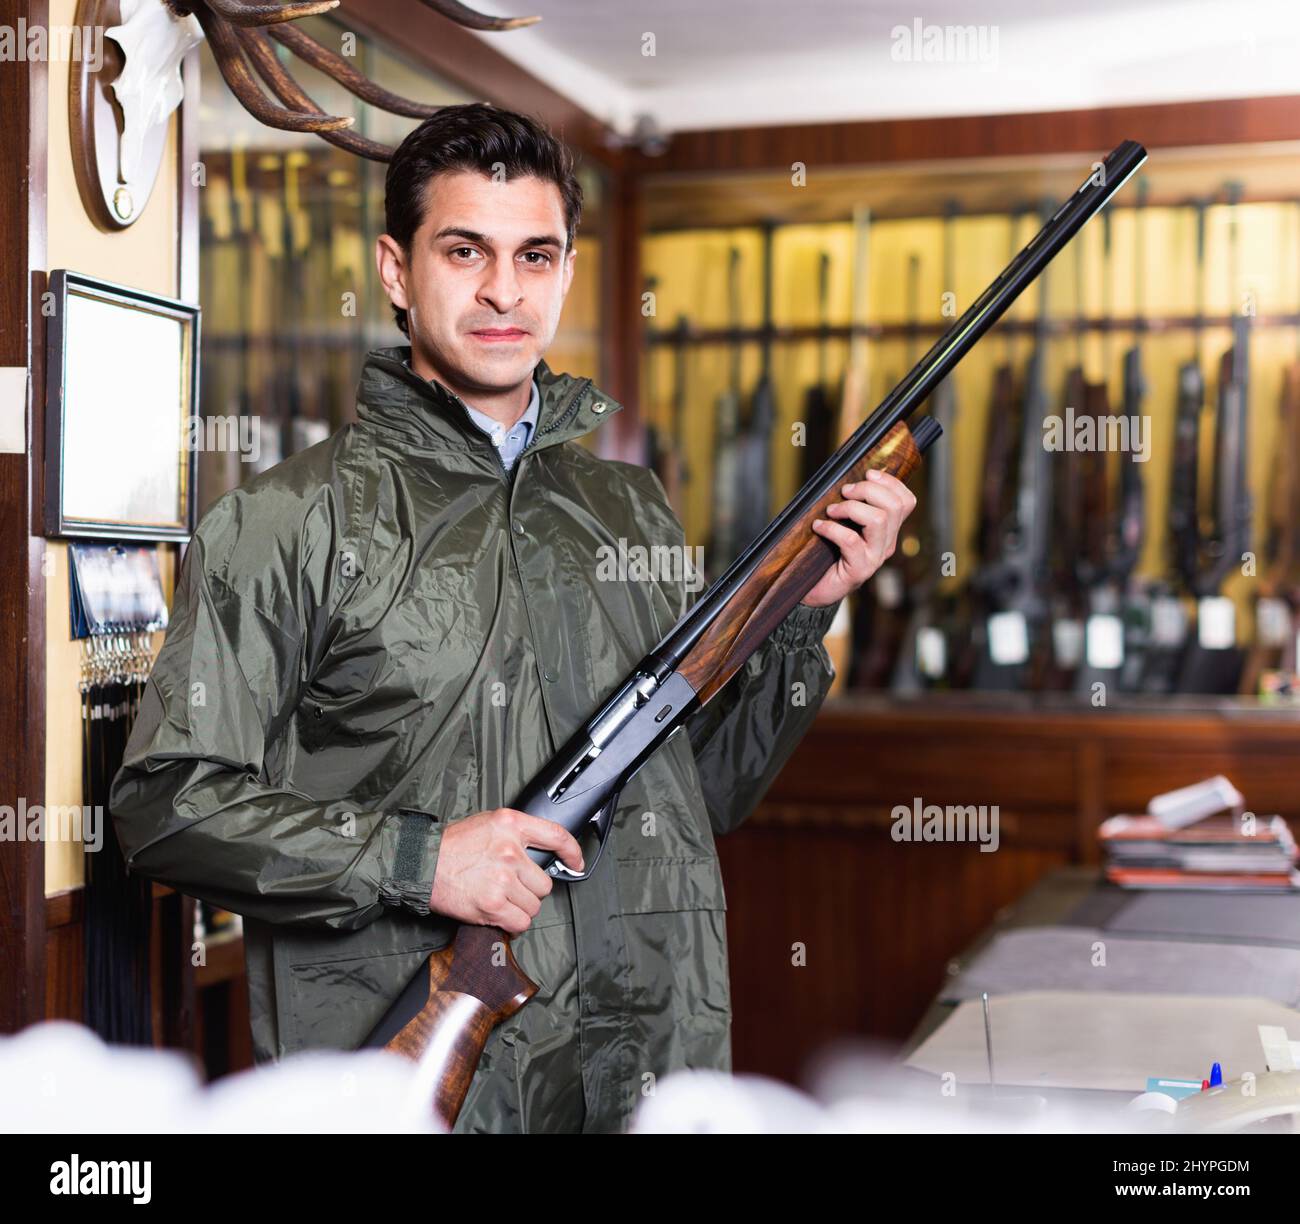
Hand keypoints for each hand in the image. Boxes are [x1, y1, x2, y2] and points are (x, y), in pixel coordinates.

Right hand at [428, 808, 584, 933]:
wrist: (421, 863)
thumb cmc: (452, 845)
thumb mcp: (488, 824)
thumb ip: (516, 835)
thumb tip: (540, 854)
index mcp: (511, 825)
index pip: (557, 836)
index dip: (573, 852)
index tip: (576, 862)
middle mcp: (510, 851)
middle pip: (544, 883)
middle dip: (531, 890)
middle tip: (511, 887)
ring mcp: (502, 879)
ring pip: (533, 905)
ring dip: (520, 907)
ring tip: (500, 898)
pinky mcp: (492, 904)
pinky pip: (520, 922)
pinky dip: (512, 923)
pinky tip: (499, 914)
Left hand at [800, 469, 917, 607]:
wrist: (816, 589)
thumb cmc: (827, 553)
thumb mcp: (845, 525)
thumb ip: (852, 505)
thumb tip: (846, 478)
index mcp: (888, 530)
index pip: (906, 502)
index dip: (891, 483)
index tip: (869, 474)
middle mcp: (886, 543)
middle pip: (893, 506)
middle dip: (867, 490)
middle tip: (845, 492)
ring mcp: (874, 558)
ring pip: (878, 520)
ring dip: (851, 508)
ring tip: (832, 510)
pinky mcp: (858, 570)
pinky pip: (851, 541)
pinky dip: (832, 528)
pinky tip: (818, 526)